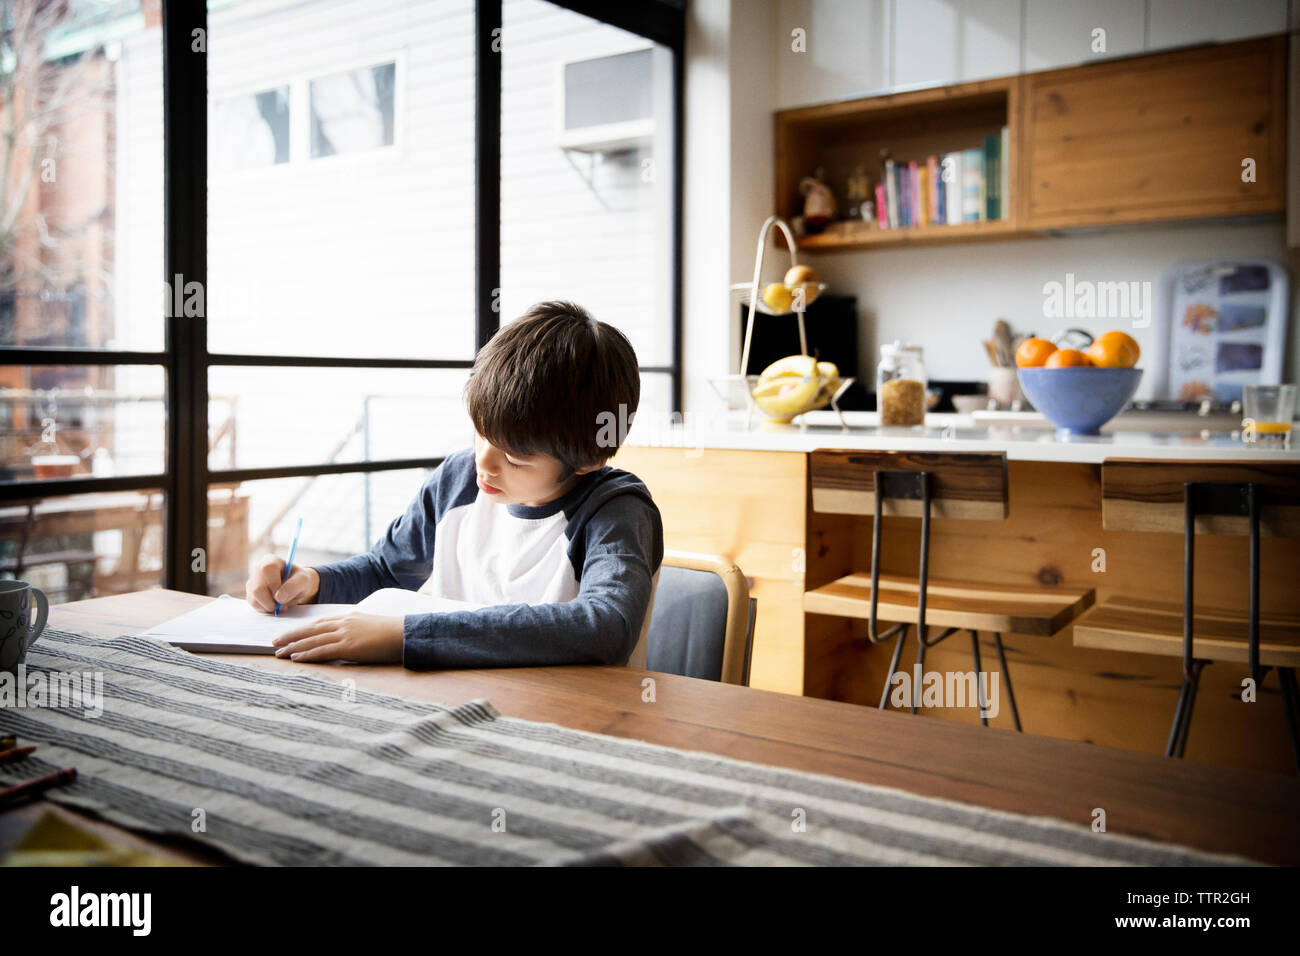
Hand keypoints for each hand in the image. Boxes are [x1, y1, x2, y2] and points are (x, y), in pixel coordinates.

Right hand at [246, 554, 318, 613]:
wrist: (296, 587)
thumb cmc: (299, 580)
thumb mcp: (304, 580)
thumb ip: (294, 586)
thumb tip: (279, 598)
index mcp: (271, 561)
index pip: (267, 569)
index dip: (274, 583)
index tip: (282, 595)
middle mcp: (258, 569)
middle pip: (258, 588)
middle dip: (271, 601)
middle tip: (283, 605)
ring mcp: (253, 582)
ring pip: (254, 598)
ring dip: (269, 606)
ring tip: (282, 605)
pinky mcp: (251, 594)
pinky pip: (254, 605)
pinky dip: (266, 609)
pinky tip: (275, 606)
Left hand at [272, 613, 403, 663]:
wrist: (405, 633)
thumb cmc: (391, 633)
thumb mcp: (369, 626)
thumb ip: (354, 630)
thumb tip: (344, 641)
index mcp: (348, 617)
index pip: (318, 623)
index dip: (301, 629)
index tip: (288, 635)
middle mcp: (343, 623)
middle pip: (310, 630)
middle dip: (291, 636)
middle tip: (274, 643)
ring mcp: (345, 634)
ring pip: (312, 640)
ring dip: (294, 647)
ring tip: (279, 653)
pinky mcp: (349, 647)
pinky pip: (322, 650)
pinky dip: (307, 654)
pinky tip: (296, 658)